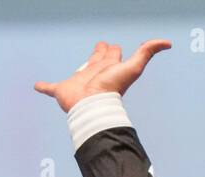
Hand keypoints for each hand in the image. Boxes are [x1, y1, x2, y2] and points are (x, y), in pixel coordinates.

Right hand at [34, 39, 170, 112]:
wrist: (92, 106)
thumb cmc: (111, 88)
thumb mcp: (133, 66)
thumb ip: (148, 52)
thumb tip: (168, 43)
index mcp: (107, 68)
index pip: (111, 54)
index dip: (113, 50)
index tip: (113, 46)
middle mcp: (93, 74)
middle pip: (96, 60)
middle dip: (99, 54)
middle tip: (100, 47)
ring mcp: (78, 83)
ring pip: (77, 73)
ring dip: (77, 72)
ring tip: (76, 72)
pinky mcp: (62, 90)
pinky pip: (50, 88)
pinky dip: (43, 87)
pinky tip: (37, 86)